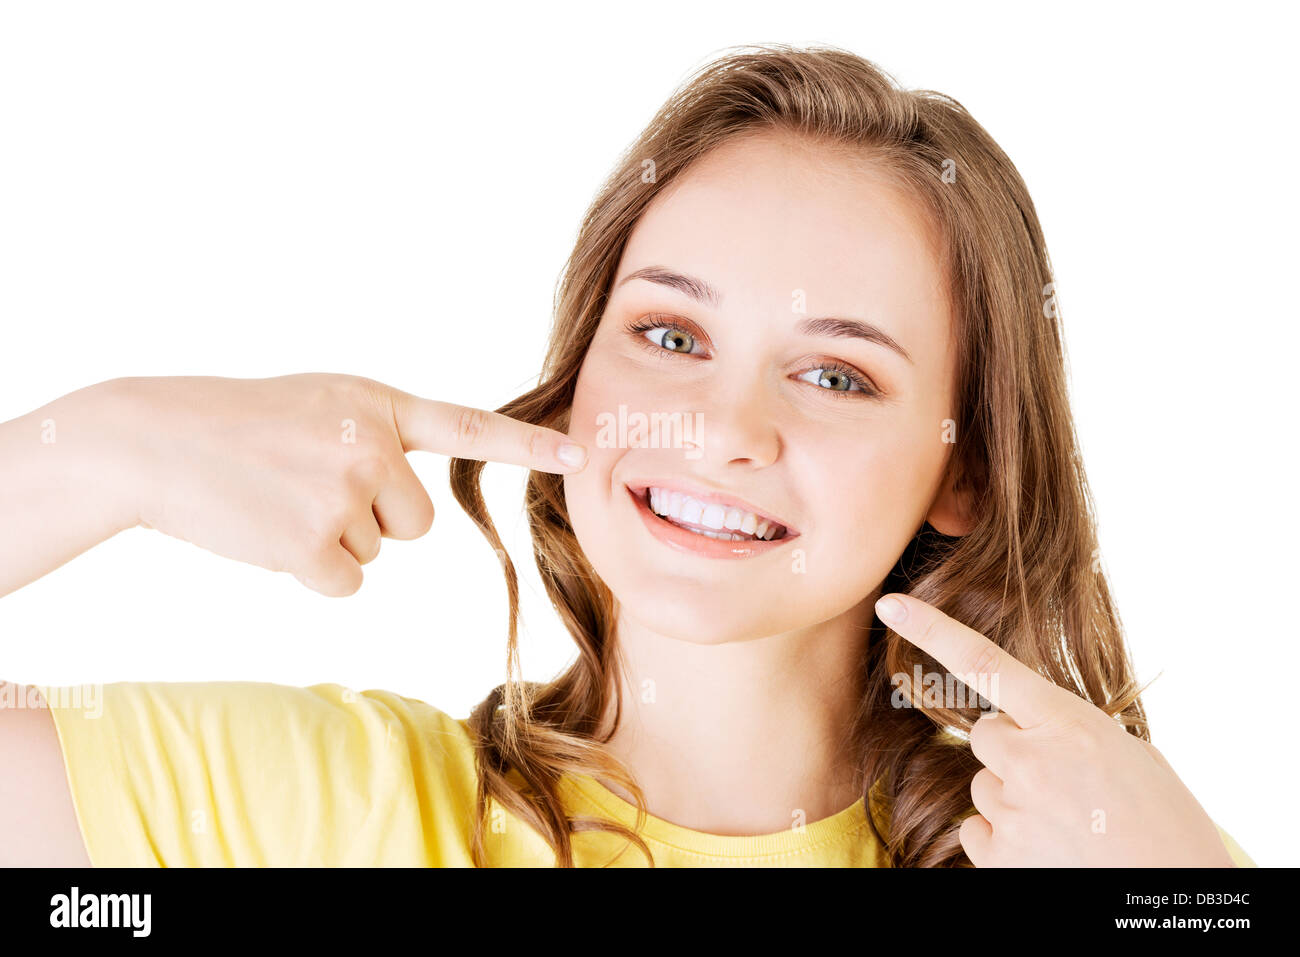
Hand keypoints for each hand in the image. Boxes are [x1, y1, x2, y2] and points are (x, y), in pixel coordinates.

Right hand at [105, 373, 586, 596]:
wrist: (155, 439)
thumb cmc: (243, 424)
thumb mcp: (323, 403)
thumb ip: (381, 433)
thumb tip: (415, 505)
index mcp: (379, 404)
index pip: (470, 428)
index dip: (531, 445)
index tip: (584, 455)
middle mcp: (371, 444)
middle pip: (419, 522)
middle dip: (374, 518)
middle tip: (309, 486)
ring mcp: (342, 492)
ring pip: (378, 551)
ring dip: (333, 539)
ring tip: (280, 498)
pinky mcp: (312, 543)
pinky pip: (346, 583)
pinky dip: (310, 572)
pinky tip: (270, 532)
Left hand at [874, 593, 1235, 866]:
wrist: (1174, 893)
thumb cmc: (1167, 827)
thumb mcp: (1134, 757)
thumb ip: (1072, 732)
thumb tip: (1033, 730)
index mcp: (1069, 723)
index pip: (985, 663)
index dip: (932, 631)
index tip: (890, 606)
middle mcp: (1031, 760)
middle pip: (985, 736)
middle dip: (1013, 753)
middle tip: (1064, 786)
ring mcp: (1012, 810)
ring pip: (983, 787)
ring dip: (1014, 802)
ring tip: (1068, 827)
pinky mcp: (999, 856)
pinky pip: (977, 831)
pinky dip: (1003, 842)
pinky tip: (1048, 853)